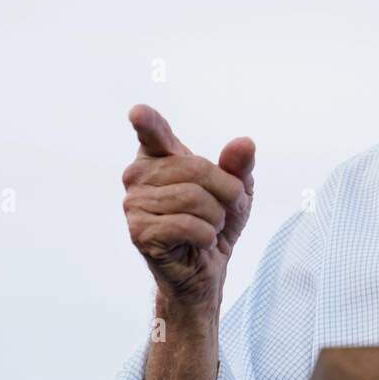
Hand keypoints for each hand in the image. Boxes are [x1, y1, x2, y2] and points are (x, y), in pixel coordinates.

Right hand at [121, 104, 254, 308]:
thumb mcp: (236, 189)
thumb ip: (239, 165)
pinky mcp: (139, 232)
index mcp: (157, 156)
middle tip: (227, 209)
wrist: (206, 267)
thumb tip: (244, 143)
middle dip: (226, 191)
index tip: (138, 113)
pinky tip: (200, 241)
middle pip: (197, 169)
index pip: (153, 134)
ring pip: (194, 198)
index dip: (149, 122)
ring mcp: (134, 204)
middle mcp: (138, 175)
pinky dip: (206, 235)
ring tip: (210, 227)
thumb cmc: (215, 220)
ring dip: (216, 217)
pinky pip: (187, 225)